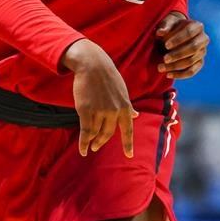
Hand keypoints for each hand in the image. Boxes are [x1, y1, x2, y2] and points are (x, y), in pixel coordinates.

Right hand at [63, 39, 135, 157]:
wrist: (92, 65)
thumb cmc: (108, 77)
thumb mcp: (122, 91)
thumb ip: (128, 106)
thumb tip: (136, 116)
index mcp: (125, 107)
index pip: (128, 130)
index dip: (128, 144)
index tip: (129, 156)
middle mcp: (114, 111)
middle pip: (108, 133)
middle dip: (102, 142)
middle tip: (97, 146)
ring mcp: (100, 111)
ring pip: (96, 133)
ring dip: (92, 141)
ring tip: (90, 145)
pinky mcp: (86, 110)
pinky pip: (85, 132)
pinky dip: (83, 143)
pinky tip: (83, 150)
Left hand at [156, 11, 208, 78]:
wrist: (174, 35)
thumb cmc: (171, 27)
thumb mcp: (167, 23)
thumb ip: (164, 26)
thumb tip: (160, 32)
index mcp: (197, 26)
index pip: (189, 33)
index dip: (178, 39)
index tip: (166, 45)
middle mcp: (203, 39)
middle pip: (193, 48)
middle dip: (178, 54)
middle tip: (164, 59)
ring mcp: (203, 52)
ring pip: (191, 61)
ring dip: (175, 66)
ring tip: (160, 67)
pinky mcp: (199, 63)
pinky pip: (191, 71)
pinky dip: (180, 75)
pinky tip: (168, 74)